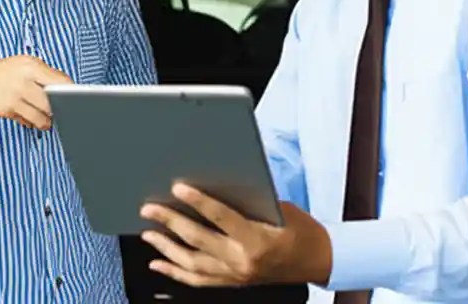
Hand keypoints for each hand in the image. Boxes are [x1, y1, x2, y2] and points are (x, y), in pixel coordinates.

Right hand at [0, 55, 71, 128]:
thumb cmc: (4, 73)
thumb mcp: (23, 64)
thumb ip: (44, 73)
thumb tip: (67, 86)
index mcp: (30, 64)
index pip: (60, 80)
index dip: (71, 91)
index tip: (77, 97)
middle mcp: (24, 79)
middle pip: (53, 101)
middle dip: (58, 108)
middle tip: (60, 109)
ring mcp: (16, 95)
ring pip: (43, 115)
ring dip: (47, 119)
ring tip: (47, 117)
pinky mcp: (10, 109)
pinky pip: (30, 120)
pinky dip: (34, 122)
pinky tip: (32, 118)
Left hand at [139, 185, 331, 287]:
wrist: (319, 261)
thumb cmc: (301, 230)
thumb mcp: (280, 208)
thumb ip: (248, 201)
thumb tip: (214, 185)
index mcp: (257, 241)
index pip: (221, 218)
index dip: (198, 202)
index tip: (178, 187)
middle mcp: (242, 261)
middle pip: (198, 240)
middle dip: (170, 223)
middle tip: (149, 209)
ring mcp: (236, 275)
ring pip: (192, 264)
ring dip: (166, 247)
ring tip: (148, 232)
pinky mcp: (233, 282)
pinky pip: (198, 280)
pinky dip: (175, 271)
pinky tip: (158, 263)